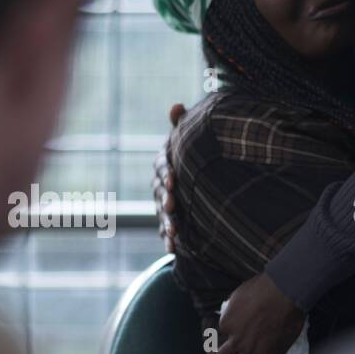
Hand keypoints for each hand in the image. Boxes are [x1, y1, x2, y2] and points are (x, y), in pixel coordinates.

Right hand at [151, 103, 186, 252]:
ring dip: (166, 223)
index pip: (162, 166)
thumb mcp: (187, 137)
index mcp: (165, 163)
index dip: (165, 172)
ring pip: (161, 214)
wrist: (195, 177)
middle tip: (171, 206)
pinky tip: (171, 249)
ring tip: (173, 233)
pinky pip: (166, 231)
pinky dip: (168, 240)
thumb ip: (181, 123)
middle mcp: (160, 183)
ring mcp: (162, 203)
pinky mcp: (169, 220)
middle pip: (159, 192)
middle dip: (164, 200)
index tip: (173, 179)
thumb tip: (176, 105)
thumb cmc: (190, 152)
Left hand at [208, 272, 306, 353]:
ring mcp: (252, 350)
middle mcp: (236, 340)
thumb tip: (230, 315)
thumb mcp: (237, 295)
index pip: (221, 332)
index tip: (229, 335)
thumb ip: (232, 309)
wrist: (284, 292)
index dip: (226, 333)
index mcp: (226, 323)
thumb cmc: (262, 288)